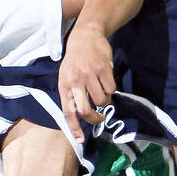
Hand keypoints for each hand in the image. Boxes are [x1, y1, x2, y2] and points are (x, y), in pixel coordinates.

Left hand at [58, 20, 115, 142]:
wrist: (86, 35)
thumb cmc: (75, 59)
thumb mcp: (66, 75)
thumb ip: (72, 94)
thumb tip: (80, 116)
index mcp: (64, 84)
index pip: (68, 111)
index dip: (74, 127)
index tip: (80, 140)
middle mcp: (75, 80)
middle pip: (85, 110)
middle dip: (94, 119)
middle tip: (100, 118)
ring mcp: (89, 74)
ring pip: (102, 100)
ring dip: (105, 100)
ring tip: (101, 89)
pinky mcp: (103, 68)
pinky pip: (112, 89)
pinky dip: (111, 88)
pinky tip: (106, 79)